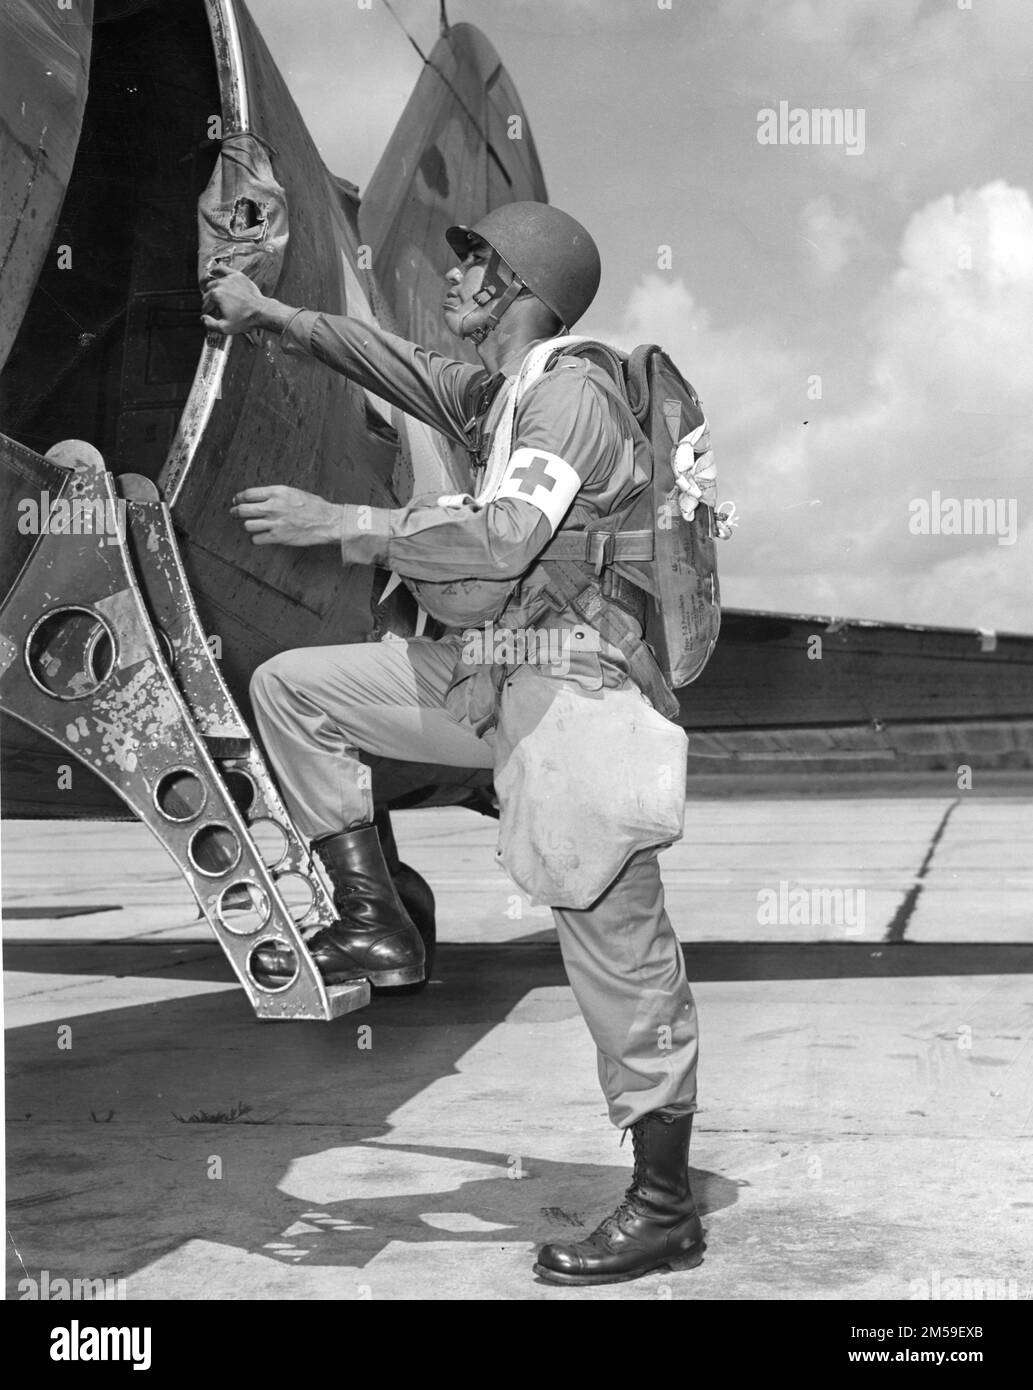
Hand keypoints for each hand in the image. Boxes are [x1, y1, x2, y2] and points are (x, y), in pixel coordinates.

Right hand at [201, 265, 268, 334]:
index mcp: (215, 296)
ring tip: (217, 297)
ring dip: (212, 290)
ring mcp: (229, 279)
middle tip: (216, 308)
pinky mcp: (237, 275)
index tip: (211, 315)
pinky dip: (216, 270)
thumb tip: (203, 318)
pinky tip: (213, 272)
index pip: (205, 304)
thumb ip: (210, 325)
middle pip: (207, 293)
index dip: (207, 312)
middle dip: (210, 302)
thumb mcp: (225, 328)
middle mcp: (220, 285)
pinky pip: (222, 268)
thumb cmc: (245, 319)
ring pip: (213, 283)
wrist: (261, 311)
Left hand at [230, 486, 344, 546]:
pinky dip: (257, 538)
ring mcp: (275, 523)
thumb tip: (264, 498)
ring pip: (248, 525)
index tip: (236, 500)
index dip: (239, 498)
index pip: (248, 494)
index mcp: (277, 492)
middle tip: (234, 513)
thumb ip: (278, 495)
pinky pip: (257, 539)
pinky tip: (262, 536)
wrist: (328, 521)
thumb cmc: (316, 507)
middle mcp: (273, 506)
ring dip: (248, 525)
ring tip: (252, 525)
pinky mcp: (278, 537)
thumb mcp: (295, 493)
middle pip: (243, 510)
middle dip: (235, 512)